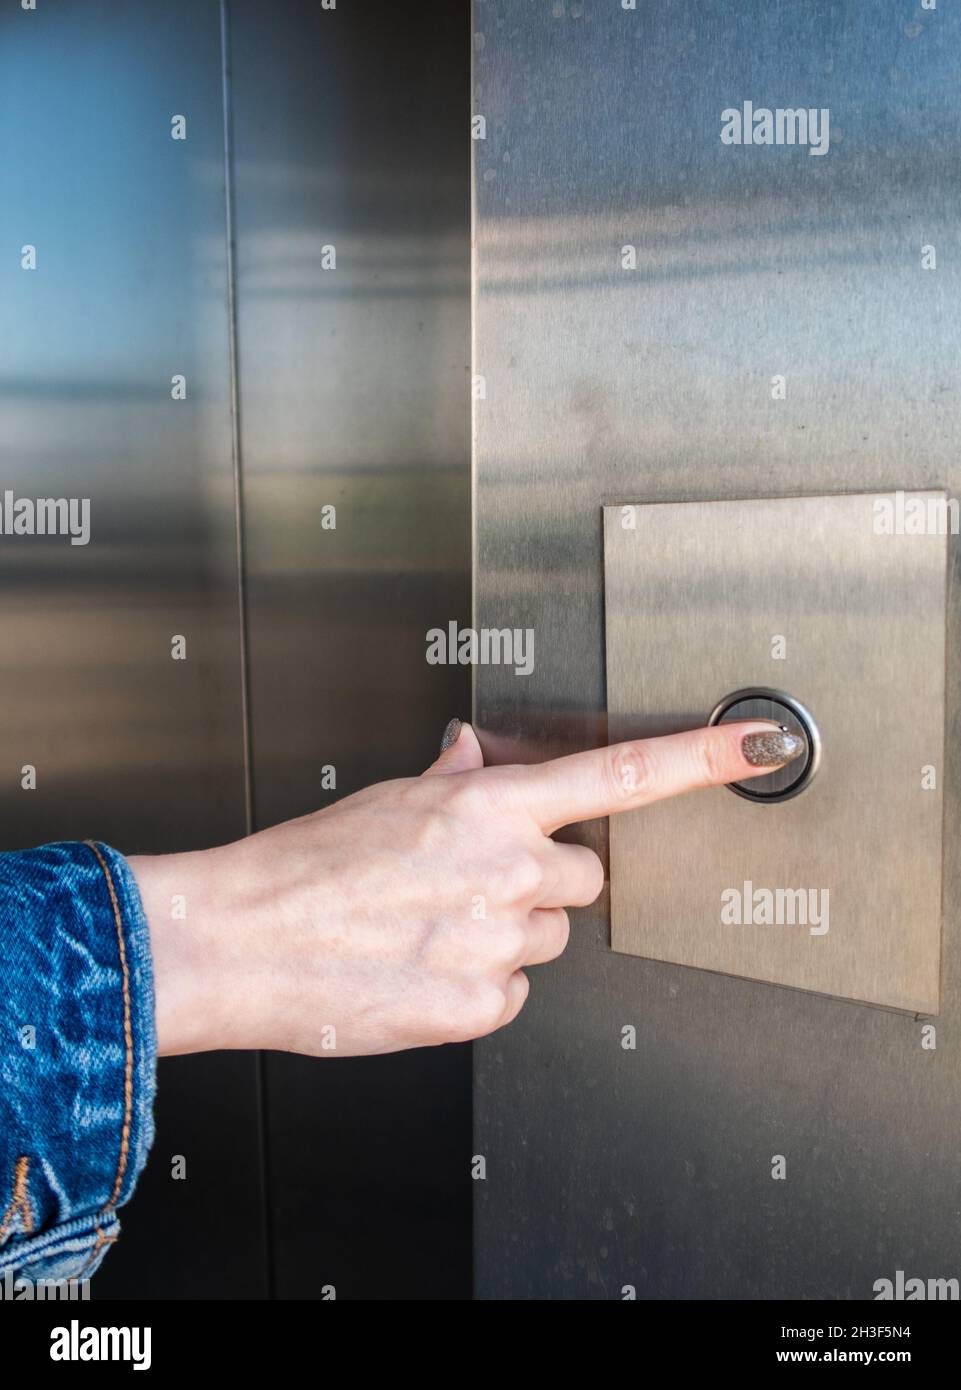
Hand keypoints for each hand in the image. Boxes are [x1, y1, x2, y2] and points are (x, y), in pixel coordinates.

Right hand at [130, 719, 801, 1057]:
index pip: (617, 776)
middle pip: (586, 877)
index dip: (696, 759)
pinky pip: (516, 992)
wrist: (240, 941)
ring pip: (550, 939)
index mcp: (485, 805)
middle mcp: (506, 869)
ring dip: (512, 932)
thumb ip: (454, 782)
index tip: (750, 748)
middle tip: (479, 883)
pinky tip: (427, 968)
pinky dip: (484, 983)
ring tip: (436, 928)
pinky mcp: (482, 1006)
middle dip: (546, 879)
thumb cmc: (301, 868)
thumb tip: (479, 756)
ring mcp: (500, 942)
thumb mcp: (384, 800)